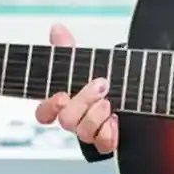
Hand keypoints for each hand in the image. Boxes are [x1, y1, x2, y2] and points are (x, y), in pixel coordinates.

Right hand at [33, 23, 117, 153]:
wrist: (129, 90)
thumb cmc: (97, 78)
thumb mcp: (82, 61)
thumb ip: (67, 47)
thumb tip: (57, 29)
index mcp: (62, 103)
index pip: (43, 113)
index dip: (49, 107)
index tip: (61, 95)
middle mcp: (74, 120)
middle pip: (66, 120)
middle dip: (83, 101)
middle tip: (100, 85)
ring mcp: (89, 132)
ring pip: (84, 133)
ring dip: (97, 116)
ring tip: (109, 102)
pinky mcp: (106, 140)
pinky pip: (104, 144)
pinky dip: (110, 132)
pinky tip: (116, 119)